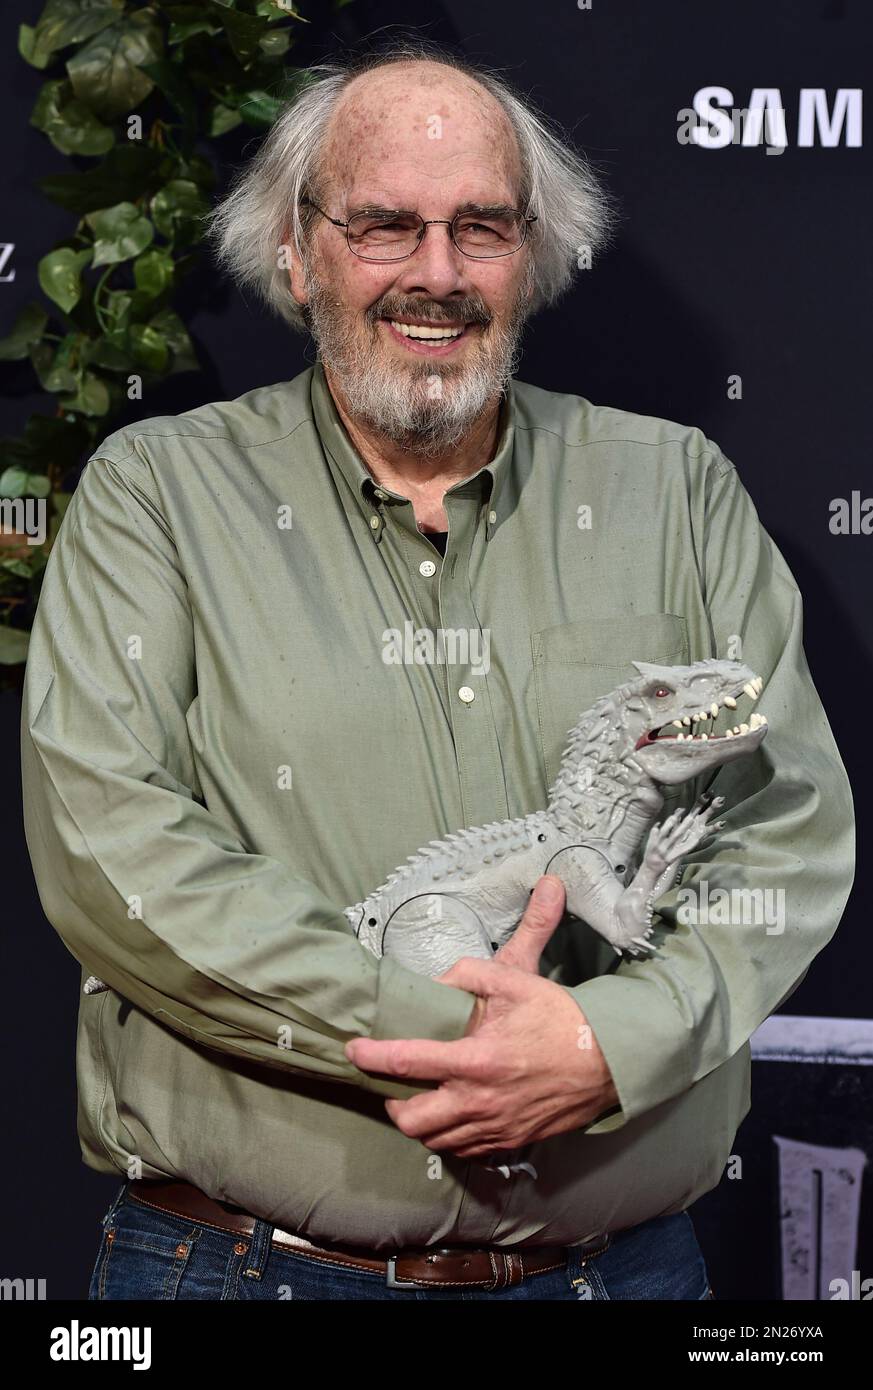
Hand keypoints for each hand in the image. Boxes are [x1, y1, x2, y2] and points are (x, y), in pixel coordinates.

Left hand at [344, 876, 619, 1155]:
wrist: (608, 1061)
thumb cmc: (560, 1018)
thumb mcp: (516, 980)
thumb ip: (469, 973)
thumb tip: (437, 979)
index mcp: (476, 1059)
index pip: (407, 1062)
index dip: (372, 1057)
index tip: (354, 1050)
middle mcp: (480, 1101)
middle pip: (412, 1121)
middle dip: (392, 1105)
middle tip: (393, 1084)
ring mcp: (495, 1127)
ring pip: (436, 1141)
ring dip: (420, 1123)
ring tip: (420, 1099)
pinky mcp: (511, 1142)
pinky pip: (466, 1151)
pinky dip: (451, 1136)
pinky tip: (454, 1115)